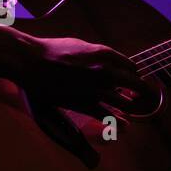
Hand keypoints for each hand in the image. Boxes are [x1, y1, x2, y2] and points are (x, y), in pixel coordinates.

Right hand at [17, 35, 148, 116]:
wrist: (31, 61)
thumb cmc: (52, 51)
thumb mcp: (80, 45)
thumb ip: (97, 54)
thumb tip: (107, 61)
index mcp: (105, 54)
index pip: (131, 67)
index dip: (133, 75)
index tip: (132, 80)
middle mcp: (106, 71)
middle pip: (135, 85)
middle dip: (139, 92)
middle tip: (139, 97)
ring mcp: (97, 89)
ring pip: (126, 103)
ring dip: (130, 107)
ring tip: (131, 111)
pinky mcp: (85, 104)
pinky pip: (109, 116)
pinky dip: (118, 122)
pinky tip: (123, 125)